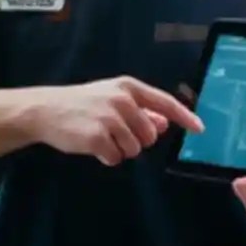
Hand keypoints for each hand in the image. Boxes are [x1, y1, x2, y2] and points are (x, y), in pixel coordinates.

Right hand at [31, 76, 203, 165]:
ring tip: (101, 137)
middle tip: (115, 133)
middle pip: (150, 135)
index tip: (200, 129)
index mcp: (128, 87)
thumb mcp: (112, 99)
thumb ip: (140, 110)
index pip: (165, 102)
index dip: (184, 117)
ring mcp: (109, 118)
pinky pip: (116, 158)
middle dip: (137, 140)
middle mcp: (122, 100)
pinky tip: (92, 146)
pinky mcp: (97, 137)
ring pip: (134, 149)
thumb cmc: (81, 104)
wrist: (45, 110)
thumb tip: (163, 123)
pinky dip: (107, 157)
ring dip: (120, 150)